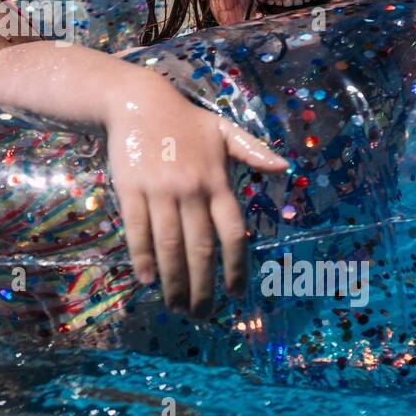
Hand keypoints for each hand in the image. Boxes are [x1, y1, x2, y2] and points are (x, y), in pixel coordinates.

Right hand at [104, 81, 286, 316]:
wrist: (138, 100)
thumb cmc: (184, 119)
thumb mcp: (224, 130)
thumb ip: (253, 151)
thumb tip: (284, 166)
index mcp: (217, 181)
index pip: (232, 233)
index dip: (235, 267)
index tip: (236, 295)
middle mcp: (191, 190)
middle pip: (199, 248)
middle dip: (202, 287)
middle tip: (202, 314)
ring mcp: (160, 190)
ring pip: (169, 245)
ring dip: (173, 281)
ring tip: (175, 306)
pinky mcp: (131, 189)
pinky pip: (138, 230)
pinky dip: (143, 258)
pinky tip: (147, 280)